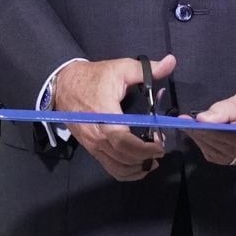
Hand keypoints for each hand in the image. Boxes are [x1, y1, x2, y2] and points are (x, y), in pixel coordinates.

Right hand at [53, 55, 172, 180]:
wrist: (65, 85)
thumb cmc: (95, 77)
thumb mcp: (121, 68)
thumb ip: (146, 70)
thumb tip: (171, 62)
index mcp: (104, 113)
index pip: (123, 139)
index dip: (144, 147)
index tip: (160, 143)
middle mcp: (96, 134)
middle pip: (122, 156)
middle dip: (145, 156)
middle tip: (160, 148)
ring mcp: (92, 144)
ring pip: (117, 166)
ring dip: (137, 167)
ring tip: (153, 159)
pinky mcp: (91, 149)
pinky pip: (109, 167)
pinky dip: (126, 172)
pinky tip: (139, 166)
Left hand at [192, 76, 235, 167]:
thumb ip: (226, 109)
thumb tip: (203, 119)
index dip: (222, 133)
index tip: (201, 123)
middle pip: (234, 149)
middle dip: (209, 136)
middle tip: (188, 123)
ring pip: (224, 155)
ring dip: (204, 140)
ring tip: (188, 125)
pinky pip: (220, 156)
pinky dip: (206, 144)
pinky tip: (195, 131)